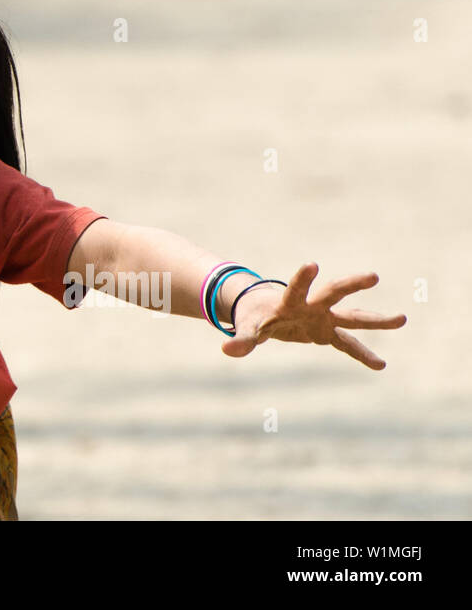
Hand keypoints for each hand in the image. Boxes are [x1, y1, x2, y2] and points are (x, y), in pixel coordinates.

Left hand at [222, 263, 405, 369]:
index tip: (311, 264)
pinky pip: (349, 345)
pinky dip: (363, 355)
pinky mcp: (327, 333)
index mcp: (289, 301)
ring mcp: (324, 318)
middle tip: (373, 276)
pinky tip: (381, 365)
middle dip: (351, 284)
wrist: (263, 311)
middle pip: (334, 293)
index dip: (302, 278)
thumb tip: (227, 349)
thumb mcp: (248, 328)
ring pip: (352, 316)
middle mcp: (312, 305)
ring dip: (375, 319)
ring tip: (402, 318)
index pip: (296, 288)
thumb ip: (242, 339)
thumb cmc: (254, 316)